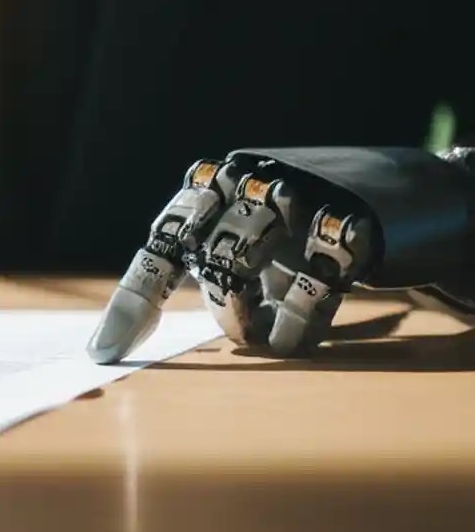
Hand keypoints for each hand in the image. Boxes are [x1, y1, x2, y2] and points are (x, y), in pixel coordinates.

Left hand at [87, 156, 373, 363]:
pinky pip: (306, 295)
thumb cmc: (316, 232)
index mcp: (216, 181)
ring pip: (238, 269)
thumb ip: (214, 267)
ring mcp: (301, 196)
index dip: (134, 299)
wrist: (427, 197)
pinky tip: (300, 335)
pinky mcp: (352, 225)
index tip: (105, 351)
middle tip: (244, 331)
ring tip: (266, 334)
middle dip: (219, 307)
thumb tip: (140, 333)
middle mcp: (250, 179)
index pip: (163, 241)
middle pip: (202, 256)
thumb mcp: (260, 241)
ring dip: (245, 321)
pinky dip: (297, 329)